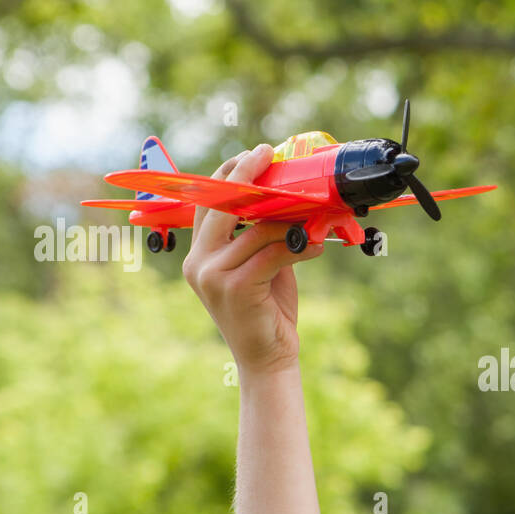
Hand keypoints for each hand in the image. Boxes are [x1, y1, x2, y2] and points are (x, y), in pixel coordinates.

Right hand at [181, 143, 325, 376]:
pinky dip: (298, 247)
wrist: (268, 358)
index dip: (229, 175)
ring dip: (289, 220)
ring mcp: (213, 275)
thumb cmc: (267, 310)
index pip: (208, 203)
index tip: (255, 155)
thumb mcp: (260, 265)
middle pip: (221, 205)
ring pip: (255, 231)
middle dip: (248, 176)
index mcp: (198, 255)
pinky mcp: (235, 288)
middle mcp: (198, 262)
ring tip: (315, 216)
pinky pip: (271, 254)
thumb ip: (261, 235)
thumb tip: (283, 197)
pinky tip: (316, 246)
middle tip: (271, 155)